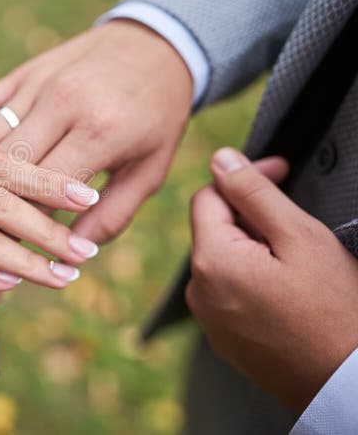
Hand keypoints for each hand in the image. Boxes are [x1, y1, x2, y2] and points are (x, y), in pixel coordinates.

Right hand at [0, 19, 192, 242]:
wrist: (156, 43)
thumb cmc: (156, 116)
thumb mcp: (150, 170)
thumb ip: (114, 216)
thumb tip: (73, 255)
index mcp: (99, 132)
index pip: (45, 193)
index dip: (23, 230)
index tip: (11, 256)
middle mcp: (62, 104)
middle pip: (6, 168)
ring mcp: (35, 84)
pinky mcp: (19, 73)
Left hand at [186, 148, 357, 411]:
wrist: (344, 382)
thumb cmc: (332, 309)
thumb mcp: (299, 237)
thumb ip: (254, 193)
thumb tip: (220, 158)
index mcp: (210, 260)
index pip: (208, 197)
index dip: (243, 179)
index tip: (280, 173)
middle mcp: (197, 290)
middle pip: (212, 228)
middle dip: (249, 214)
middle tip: (295, 219)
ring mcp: (207, 318)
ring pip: (220, 259)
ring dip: (250, 245)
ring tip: (295, 258)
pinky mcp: (221, 337)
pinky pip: (226, 290)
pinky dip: (250, 277)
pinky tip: (286, 287)